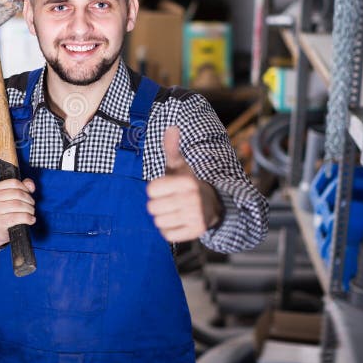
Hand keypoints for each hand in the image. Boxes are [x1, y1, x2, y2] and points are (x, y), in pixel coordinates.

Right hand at [0, 178, 35, 246]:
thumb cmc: (4, 212)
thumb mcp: (10, 197)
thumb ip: (22, 187)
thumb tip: (31, 185)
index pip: (13, 182)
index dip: (25, 188)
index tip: (28, 195)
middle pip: (17, 194)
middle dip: (29, 200)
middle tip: (31, 205)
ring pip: (18, 205)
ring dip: (29, 209)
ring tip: (31, 212)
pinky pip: (18, 217)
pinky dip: (28, 218)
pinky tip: (31, 220)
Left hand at [146, 126, 222, 241]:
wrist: (211, 204)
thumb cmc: (187, 184)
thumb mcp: (179, 166)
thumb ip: (172, 148)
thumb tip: (171, 127)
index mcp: (187, 181)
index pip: (151, 190)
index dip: (155, 190)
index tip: (166, 188)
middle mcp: (193, 199)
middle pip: (152, 207)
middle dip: (157, 205)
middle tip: (170, 201)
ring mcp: (196, 216)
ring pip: (159, 222)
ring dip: (163, 218)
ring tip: (174, 211)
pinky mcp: (197, 232)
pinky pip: (168, 235)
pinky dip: (169, 230)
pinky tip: (178, 222)